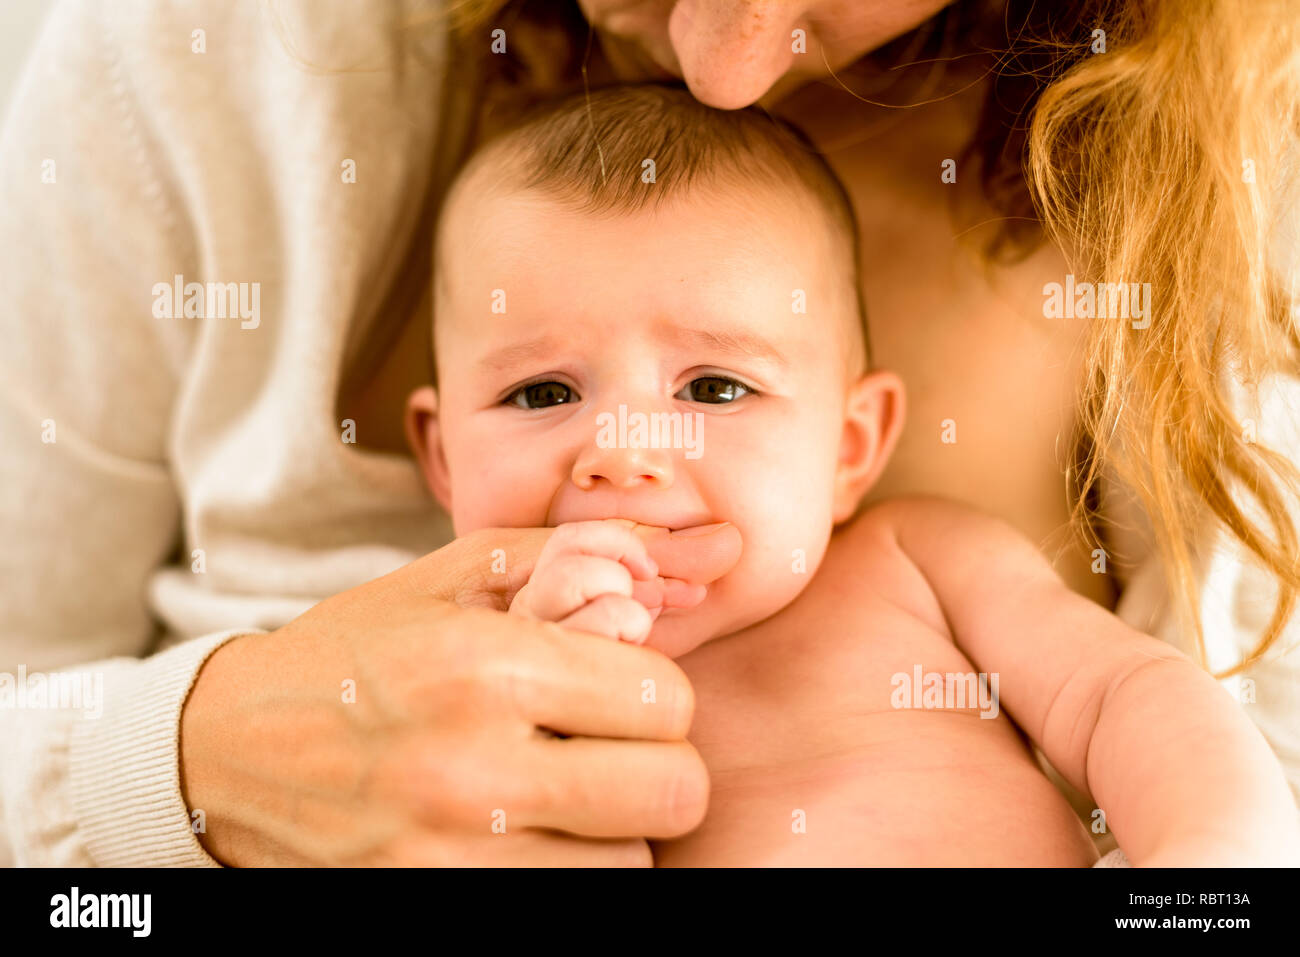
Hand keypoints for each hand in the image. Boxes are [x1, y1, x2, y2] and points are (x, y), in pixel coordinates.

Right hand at [178, 523, 739, 866]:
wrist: (228, 753)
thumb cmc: (354, 652)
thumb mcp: (451, 579)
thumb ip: (575, 553)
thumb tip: (697, 548)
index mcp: (485, 667)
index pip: (664, 701)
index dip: (659, 693)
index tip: (622, 690)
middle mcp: (473, 770)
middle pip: (670, 793)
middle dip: (661, 765)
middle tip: (618, 749)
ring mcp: (451, 858)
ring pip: (629, 863)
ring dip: (616, 828)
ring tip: (566, 793)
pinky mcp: (432, 905)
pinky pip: (565, 901)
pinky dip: (569, 867)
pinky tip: (531, 832)